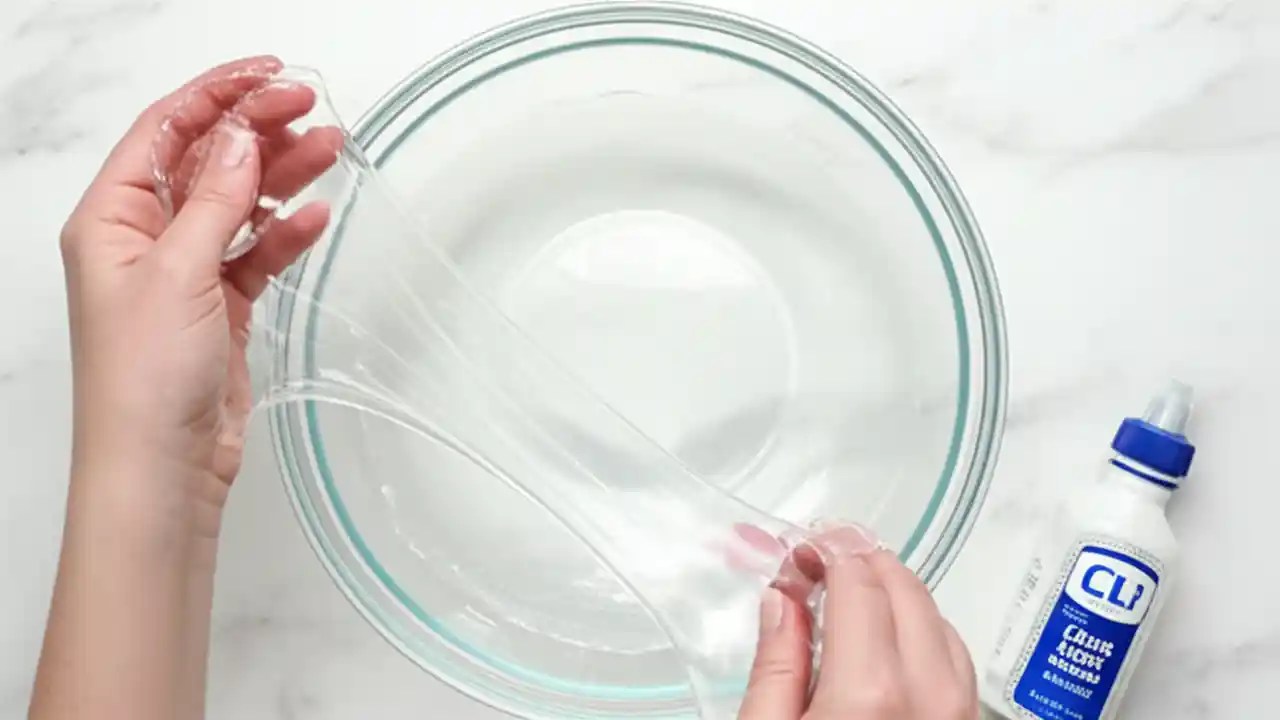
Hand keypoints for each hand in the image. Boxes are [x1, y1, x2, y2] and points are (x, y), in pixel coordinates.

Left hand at [60, 56, 339, 536]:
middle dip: (258, 131)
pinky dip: (286, 233)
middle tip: (313, 110)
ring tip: (331, 149)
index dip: (218, 96)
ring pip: (239, 205)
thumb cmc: (143, 378)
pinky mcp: (219, 308)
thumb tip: (242, 137)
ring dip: (282, 177)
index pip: (165, 131)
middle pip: (207, 162)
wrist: (163, 467)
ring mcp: (184, 274)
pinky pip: (256, 253)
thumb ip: (216, 200)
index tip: (271, 76)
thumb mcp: (178, 271)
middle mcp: (144, 239)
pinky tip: (317, 216)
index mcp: (111, 218)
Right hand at [740, 529, 977, 718]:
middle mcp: (928, 693)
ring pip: (936, 615)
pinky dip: (920, 630)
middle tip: (820, 564)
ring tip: (850, 599)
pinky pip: (955, 655)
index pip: (859, 582)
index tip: (802, 551)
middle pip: (904, 587)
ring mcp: (959, 710)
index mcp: (869, 692)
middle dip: (861, 561)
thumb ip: (776, 666)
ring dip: (893, 593)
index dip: (828, 551)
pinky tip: (885, 640)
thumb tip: (783, 602)